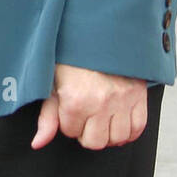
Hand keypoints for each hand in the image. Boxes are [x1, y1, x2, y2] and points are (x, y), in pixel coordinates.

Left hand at [32, 64, 148, 149]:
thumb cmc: (72, 55)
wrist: (97, 33)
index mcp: (75, 99)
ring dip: (108, 133)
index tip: (69, 106)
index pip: (70, 132)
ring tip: (101, 117)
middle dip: (86, 131)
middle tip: (84, 114)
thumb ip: (47, 116)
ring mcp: (122, 101)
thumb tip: (37, 143)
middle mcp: (100, 103)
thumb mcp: (52, 82)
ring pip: (117, 139)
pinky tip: (117, 121)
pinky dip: (128, 130)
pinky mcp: (138, 97)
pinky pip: (138, 128)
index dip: (67, 120)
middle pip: (95, 142)